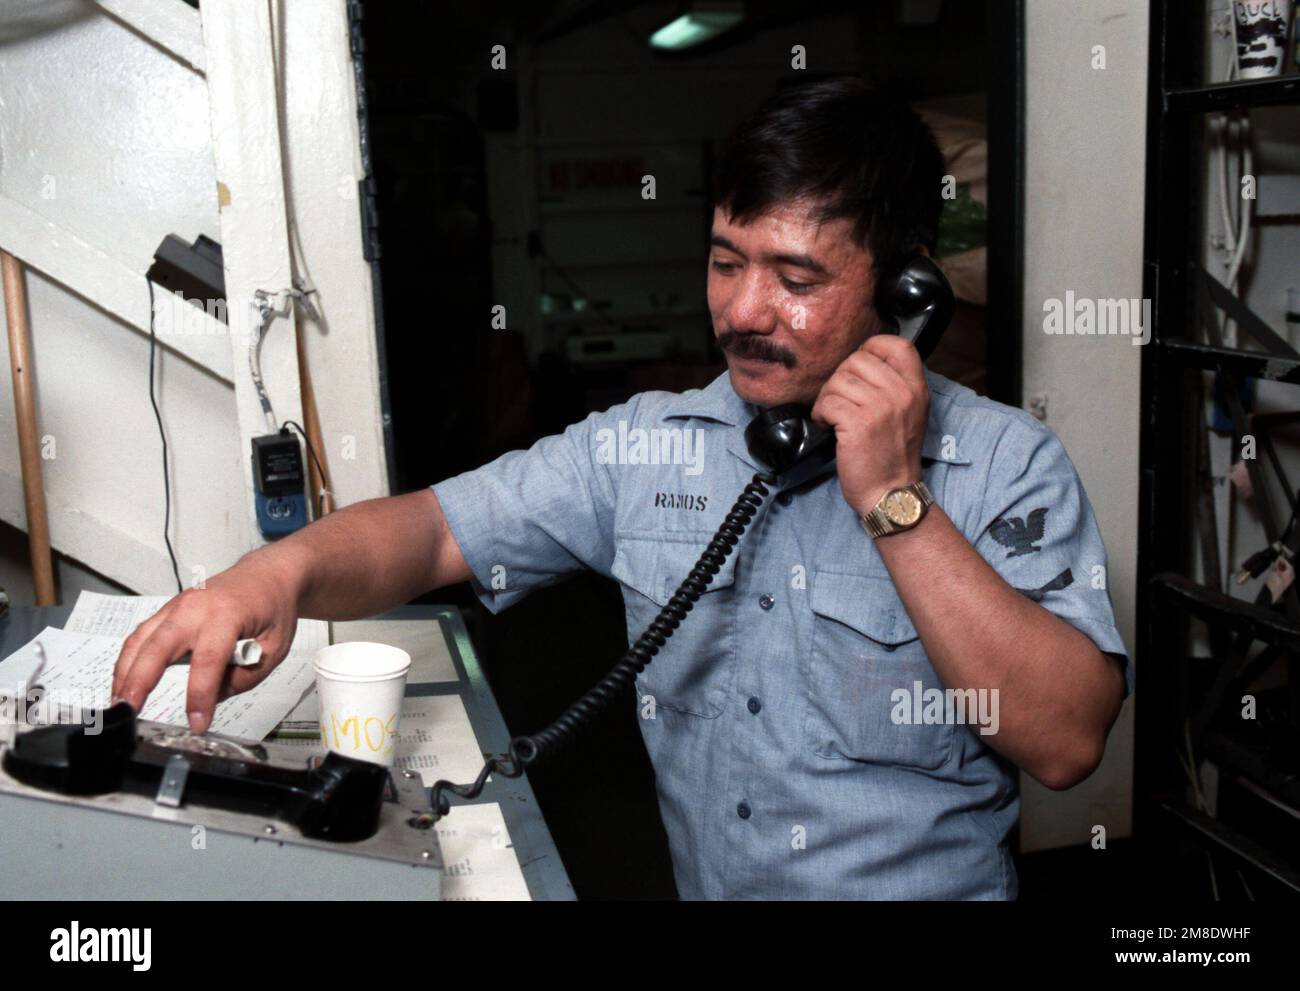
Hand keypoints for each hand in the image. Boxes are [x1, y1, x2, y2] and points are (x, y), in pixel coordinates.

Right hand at [111, 552, 303, 733]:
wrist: (267, 575)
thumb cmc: (273, 607)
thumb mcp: (274, 647)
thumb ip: (244, 676)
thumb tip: (212, 698)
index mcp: (228, 614)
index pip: (208, 660)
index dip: (200, 696)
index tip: (197, 723)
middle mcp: (196, 607)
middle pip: (159, 647)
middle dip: (139, 682)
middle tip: (128, 712)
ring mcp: (178, 605)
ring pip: (141, 640)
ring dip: (125, 673)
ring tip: (118, 704)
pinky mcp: (169, 610)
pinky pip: (142, 635)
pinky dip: (129, 660)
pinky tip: (125, 682)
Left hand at [810, 333, 928, 515]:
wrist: (892, 494)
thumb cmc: (892, 456)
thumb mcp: (908, 413)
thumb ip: (893, 385)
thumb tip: (862, 361)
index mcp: (916, 388)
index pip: (896, 344)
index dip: (870, 349)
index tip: (858, 370)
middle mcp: (902, 393)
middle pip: (857, 360)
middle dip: (840, 380)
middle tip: (842, 404)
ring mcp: (881, 407)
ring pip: (838, 380)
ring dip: (828, 399)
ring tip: (835, 418)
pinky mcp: (859, 423)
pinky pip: (827, 402)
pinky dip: (821, 415)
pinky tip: (829, 428)